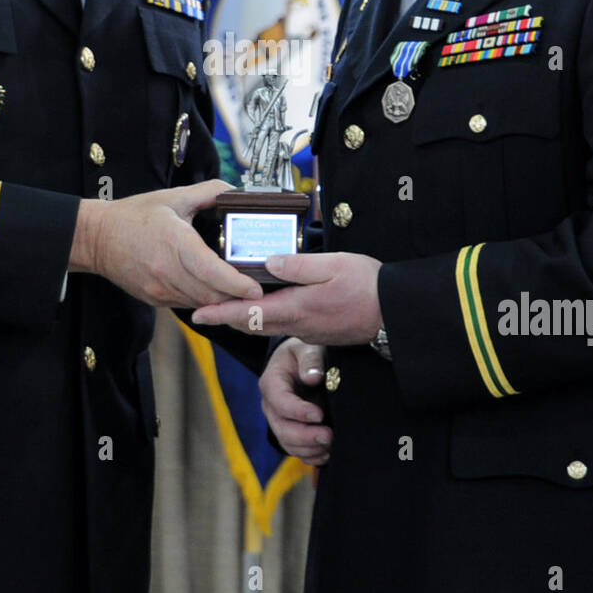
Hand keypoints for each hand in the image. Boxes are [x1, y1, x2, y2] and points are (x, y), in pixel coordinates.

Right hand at [71, 180, 262, 308]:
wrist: (96, 238)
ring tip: (242, 292)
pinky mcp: (155, 299)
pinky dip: (205, 300)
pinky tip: (215, 290)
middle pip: (211, 295)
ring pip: (201, 304)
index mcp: (175, 244)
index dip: (237, 284)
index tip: (256, 289)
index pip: (211, 272)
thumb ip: (209, 192)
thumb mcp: (173, 197)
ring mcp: (160, 289)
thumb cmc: (134, 216)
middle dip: (237, 296)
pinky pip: (188, 304)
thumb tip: (237, 192)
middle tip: (259, 290)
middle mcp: (167, 272)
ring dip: (222, 300)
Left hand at [191, 251, 382, 345]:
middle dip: (225, 316)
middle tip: (201, 310)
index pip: (249, 311)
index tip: (198, 313)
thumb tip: (268, 262)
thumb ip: (299, 266)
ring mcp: (306, 330)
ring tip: (224, 308)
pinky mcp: (316, 331)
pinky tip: (262, 307)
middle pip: (251, 323)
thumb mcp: (334, 266)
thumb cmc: (368, 286)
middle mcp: (297, 324)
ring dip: (242, 318)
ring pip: (265, 326)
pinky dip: (263, 318)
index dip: (221, 312)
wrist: (395, 314)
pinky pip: (281, 326)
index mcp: (296, 307)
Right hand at [261, 338, 331, 465]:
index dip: (298, 412)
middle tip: (329, 436)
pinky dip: (311, 456)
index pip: (280, 402)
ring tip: (331, 446)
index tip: (320, 414)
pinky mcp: (289, 432)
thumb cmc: (305, 353)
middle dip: (305, 436)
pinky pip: (296, 451)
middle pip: (282, 428)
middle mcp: (270, 406)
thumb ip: (310, 360)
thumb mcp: (307, 348)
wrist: (302, 363)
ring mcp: (279, 421)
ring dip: (310, 449)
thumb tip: (313, 378)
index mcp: (271, 383)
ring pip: (288, 443)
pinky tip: (327, 453)